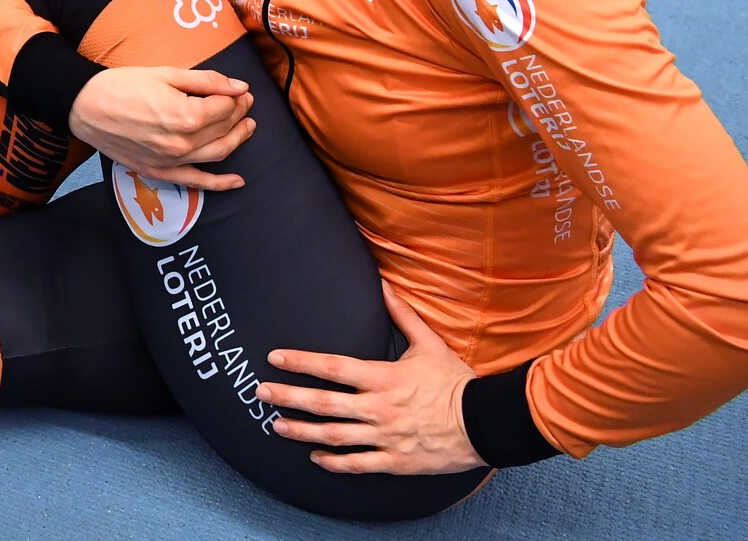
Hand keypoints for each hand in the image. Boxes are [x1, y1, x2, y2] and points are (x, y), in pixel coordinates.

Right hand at [68, 64, 254, 189]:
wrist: (85, 106)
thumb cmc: (122, 85)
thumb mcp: (165, 73)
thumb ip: (206, 81)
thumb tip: (240, 87)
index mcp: (185, 115)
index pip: (225, 108)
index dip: (236, 97)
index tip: (239, 91)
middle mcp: (182, 143)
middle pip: (224, 129)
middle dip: (239, 114)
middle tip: (244, 103)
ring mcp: (171, 161)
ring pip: (218, 154)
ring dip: (237, 140)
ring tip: (246, 127)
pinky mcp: (159, 172)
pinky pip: (196, 182)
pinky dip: (220, 184)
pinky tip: (237, 181)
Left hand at [257, 283, 484, 475]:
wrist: (487, 422)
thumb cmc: (456, 382)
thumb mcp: (429, 344)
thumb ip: (402, 315)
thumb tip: (384, 284)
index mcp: (384, 377)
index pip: (332, 367)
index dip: (300, 362)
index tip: (273, 358)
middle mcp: (379, 408)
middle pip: (323, 404)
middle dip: (287, 397)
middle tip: (260, 393)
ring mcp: (386, 437)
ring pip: (334, 436)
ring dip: (301, 431)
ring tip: (276, 426)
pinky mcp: (396, 461)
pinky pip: (358, 464)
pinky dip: (333, 462)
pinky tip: (314, 456)